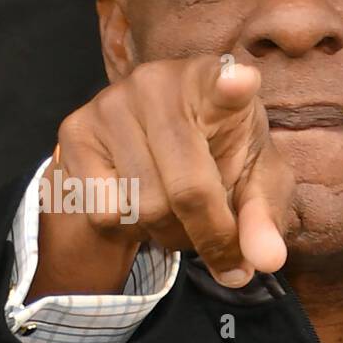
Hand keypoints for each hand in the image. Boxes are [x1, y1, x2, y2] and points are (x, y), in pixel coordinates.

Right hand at [31, 55, 294, 297]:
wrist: (151, 147)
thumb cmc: (218, 158)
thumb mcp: (253, 185)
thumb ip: (263, 220)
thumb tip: (268, 261)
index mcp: (214, 85)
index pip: (224, 82)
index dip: (233, 85)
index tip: (243, 81)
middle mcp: (158, 84)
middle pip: (188, 190)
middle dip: (210, 237)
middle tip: (223, 251)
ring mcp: (110, 104)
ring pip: (144, 208)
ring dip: (170, 234)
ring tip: (179, 213)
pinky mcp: (75, 131)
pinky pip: (105, 212)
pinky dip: (130, 229)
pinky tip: (140, 203)